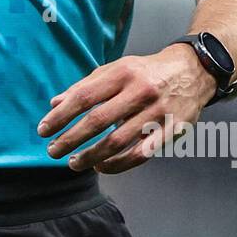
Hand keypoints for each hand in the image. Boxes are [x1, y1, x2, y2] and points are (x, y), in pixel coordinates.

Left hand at [37, 44, 217, 173]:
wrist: (192, 71)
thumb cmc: (145, 72)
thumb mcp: (115, 69)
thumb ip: (85, 86)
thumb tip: (54, 104)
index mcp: (123, 73)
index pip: (84, 97)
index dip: (61, 116)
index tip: (43, 129)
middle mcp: (140, 91)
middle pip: (98, 120)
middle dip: (71, 138)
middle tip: (53, 151)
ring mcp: (157, 112)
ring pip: (118, 141)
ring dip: (91, 156)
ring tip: (74, 163)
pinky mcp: (172, 131)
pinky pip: (142, 154)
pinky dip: (119, 164)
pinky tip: (101, 167)